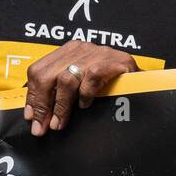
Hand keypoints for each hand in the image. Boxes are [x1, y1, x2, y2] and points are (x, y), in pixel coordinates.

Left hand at [23, 41, 137, 136]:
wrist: (144, 83)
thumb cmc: (110, 87)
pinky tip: (86, 105)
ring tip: (60, 123)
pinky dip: (85, 94)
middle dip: (42, 105)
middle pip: (47, 75)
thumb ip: (60, 92)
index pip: (39, 70)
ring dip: (61, 106)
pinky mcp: (114, 61)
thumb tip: (36, 116)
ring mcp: (98, 53)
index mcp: (69, 51)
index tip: (31, 117)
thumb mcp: (81, 85)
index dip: (32, 95)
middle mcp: (81, 48)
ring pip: (66, 79)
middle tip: (43, 126)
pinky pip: (91, 78)